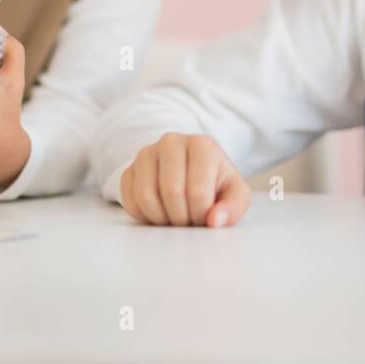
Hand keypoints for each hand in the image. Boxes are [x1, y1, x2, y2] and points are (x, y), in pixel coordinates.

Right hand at [120, 133, 250, 227]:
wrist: (190, 171)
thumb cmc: (215, 184)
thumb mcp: (235, 194)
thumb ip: (233, 207)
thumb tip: (215, 220)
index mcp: (202, 145)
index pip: (198, 191)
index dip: (201, 215)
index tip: (205, 218)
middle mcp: (172, 142)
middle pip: (171, 192)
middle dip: (181, 218)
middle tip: (189, 221)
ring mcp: (147, 153)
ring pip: (146, 195)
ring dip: (161, 218)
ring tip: (175, 218)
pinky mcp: (129, 168)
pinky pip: (130, 200)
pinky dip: (145, 216)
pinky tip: (159, 213)